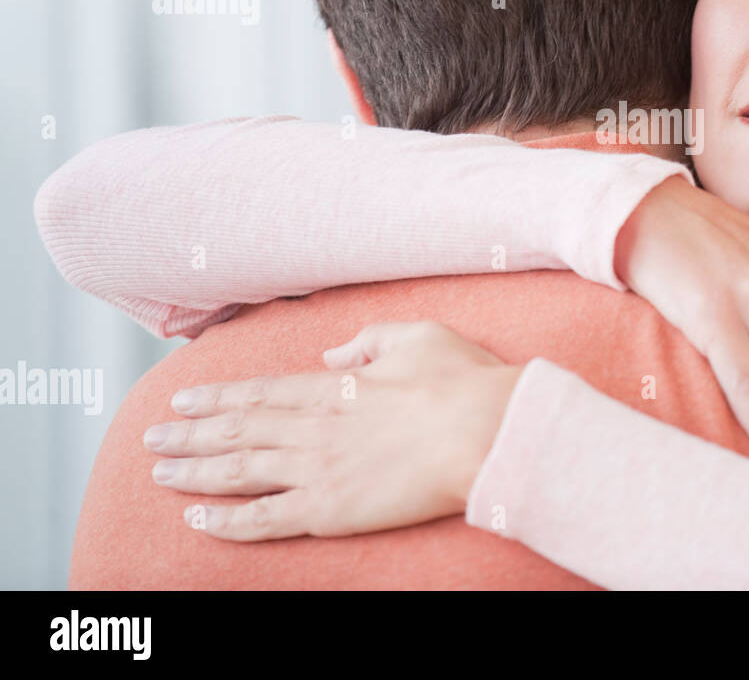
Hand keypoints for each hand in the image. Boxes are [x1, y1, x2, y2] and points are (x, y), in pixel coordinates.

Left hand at [143, 321, 520, 540]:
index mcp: (334, 387)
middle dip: (189, 435)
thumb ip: (369, 341)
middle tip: (152, 439)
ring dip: (195, 474)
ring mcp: (317, 470)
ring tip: (160, 474)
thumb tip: (333, 354)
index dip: (216, 396)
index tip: (182, 399)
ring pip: (240, 472)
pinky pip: (266, 520)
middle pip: (236, 431)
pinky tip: (200, 522)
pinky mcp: (330, 511)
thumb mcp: (416, 337)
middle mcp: (313, 428)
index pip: (258, 392)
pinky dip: (229, 522)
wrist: (485, 432)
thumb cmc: (461, 382)